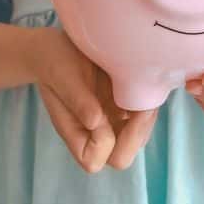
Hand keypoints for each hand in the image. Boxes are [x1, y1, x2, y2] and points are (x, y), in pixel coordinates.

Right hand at [36, 29, 157, 172]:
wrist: (60, 43)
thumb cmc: (56, 60)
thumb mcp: (63, 76)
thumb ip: (77, 100)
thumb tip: (95, 122)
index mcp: (75, 133)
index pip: (93, 160)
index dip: (103, 142)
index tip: (106, 114)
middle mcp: (95, 133)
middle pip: (122, 156)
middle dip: (135, 135)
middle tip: (143, 107)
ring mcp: (112, 121)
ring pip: (138, 137)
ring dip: (145, 119)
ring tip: (145, 91)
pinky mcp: (125, 105)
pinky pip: (143, 115)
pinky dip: (147, 104)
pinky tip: (146, 85)